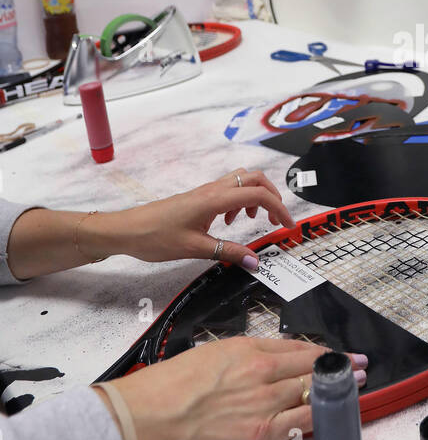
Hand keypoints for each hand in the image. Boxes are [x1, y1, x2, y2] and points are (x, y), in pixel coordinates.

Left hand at [85, 168, 291, 270]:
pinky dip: (239, 201)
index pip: (258, 195)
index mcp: (215, 199)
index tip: (288, 226)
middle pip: (255, 178)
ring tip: (250, 220)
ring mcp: (206, 191)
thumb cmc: (157, 237)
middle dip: (272, 195)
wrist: (127, 230)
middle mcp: (213, 189)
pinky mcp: (199, 198)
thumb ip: (228, 252)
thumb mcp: (196, 248)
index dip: (279, 208)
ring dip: (255, 196)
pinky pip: (228, 190)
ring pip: (242, 181)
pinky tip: (228, 222)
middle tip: (275, 219)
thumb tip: (255, 262)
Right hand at [96, 338, 367, 439]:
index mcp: (243, 350)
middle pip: (311, 365)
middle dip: (339, 365)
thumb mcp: (203, 358)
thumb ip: (231, 364)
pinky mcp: (264, 432)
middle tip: (359, 365)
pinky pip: (306, 421)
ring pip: (313, 390)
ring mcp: (265, 401)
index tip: (333, 352)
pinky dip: (326, 416)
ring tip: (358, 386)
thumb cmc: (163, 391)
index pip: (293, 348)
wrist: (147, 417)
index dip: (318, 351)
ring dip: (339, 387)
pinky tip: (339, 413)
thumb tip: (243, 372)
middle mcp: (260, 371)